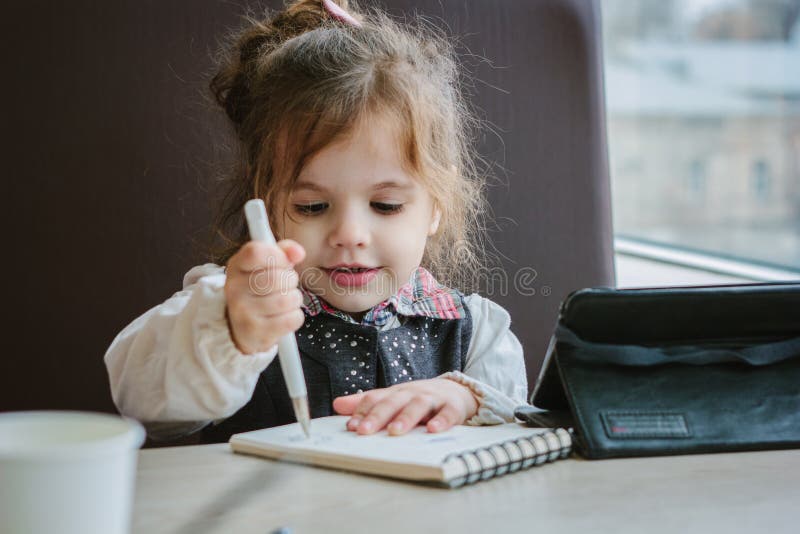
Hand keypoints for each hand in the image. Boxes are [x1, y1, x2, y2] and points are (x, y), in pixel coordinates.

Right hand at [224, 239, 305, 354]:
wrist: (239, 327)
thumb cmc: (257, 291)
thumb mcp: (264, 265)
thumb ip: (282, 252)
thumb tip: (298, 252)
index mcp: (236, 266)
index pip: (256, 252)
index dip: (278, 256)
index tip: (283, 262)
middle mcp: (234, 289)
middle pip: (276, 277)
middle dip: (290, 280)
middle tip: (284, 285)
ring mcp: (243, 313)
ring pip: (287, 299)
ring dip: (294, 299)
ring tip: (284, 301)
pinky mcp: (257, 333)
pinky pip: (293, 319)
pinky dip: (294, 316)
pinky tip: (283, 315)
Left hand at [332, 378, 478, 435]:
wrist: (457, 391)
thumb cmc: (418, 399)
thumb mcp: (393, 399)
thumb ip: (367, 403)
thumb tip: (337, 405)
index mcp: (395, 393)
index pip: (375, 398)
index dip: (363, 411)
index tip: (351, 426)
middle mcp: (412, 393)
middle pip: (393, 402)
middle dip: (378, 416)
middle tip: (364, 431)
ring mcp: (433, 399)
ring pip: (418, 406)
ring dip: (406, 418)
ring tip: (394, 431)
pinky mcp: (453, 407)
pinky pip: (448, 413)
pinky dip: (441, 421)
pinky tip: (433, 430)